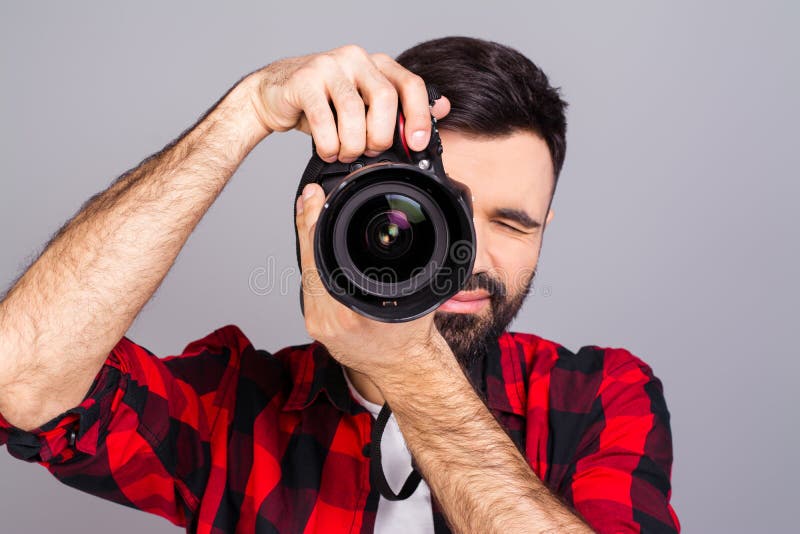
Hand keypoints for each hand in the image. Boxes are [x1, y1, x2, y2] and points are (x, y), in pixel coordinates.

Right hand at [244, 44, 450, 161]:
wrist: (273, 95)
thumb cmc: (324, 103)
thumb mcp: (364, 105)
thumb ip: (399, 108)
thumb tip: (442, 109)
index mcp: (377, 64)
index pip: (411, 84)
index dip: (418, 117)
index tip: (416, 144)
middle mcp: (356, 59)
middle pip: (385, 99)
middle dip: (381, 135)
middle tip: (369, 151)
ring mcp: (329, 66)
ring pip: (354, 112)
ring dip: (352, 144)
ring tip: (344, 153)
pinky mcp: (304, 80)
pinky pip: (325, 120)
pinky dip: (329, 144)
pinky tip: (328, 150)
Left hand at [295, 181, 451, 377]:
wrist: (405, 367)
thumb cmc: (412, 333)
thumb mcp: (418, 290)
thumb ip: (412, 261)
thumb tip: (411, 228)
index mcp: (350, 309)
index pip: (320, 253)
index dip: (313, 220)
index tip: (312, 196)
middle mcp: (328, 318)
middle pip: (307, 259)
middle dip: (306, 225)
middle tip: (308, 197)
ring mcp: (318, 324)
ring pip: (305, 272)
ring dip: (308, 244)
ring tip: (310, 215)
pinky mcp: (315, 326)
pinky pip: (308, 286)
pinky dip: (312, 264)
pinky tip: (316, 248)